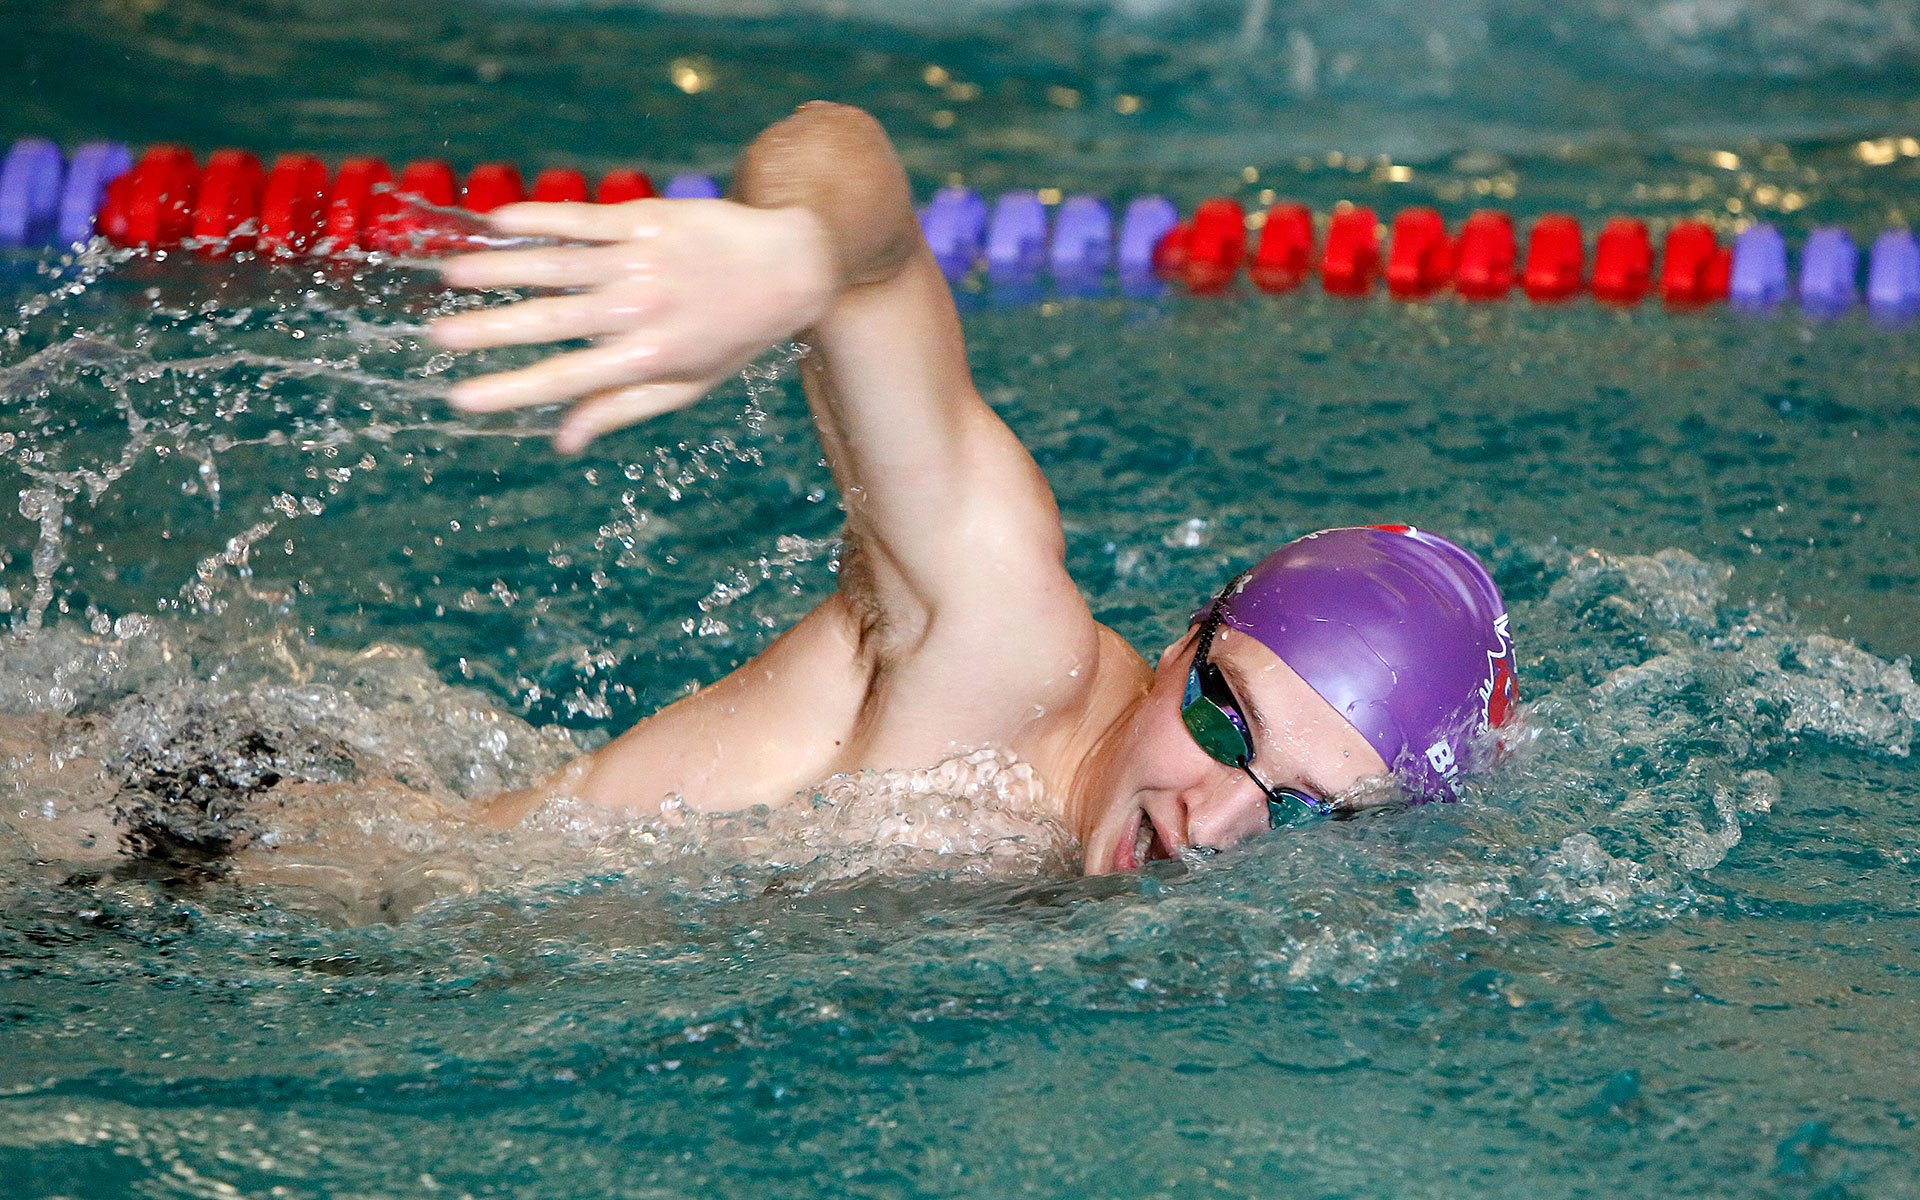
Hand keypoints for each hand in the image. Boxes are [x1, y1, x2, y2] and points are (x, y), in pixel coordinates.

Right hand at [429, 199, 835, 452]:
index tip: (461, 398)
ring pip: (557, 264)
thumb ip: (621, 409)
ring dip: (499, 268)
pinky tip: (494, 221)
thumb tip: (562, 441)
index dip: (511, 390)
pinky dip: (537, 218)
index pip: (566, 380)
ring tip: (450, 274)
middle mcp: (640, 309)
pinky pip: (581, 219)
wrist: (790, 266)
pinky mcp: (646, 218)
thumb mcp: (687, 384)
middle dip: (489, 330)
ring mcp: (641, 259)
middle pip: (551, 321)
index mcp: (649, 357)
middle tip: (435, 336)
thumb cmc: (733, 334)